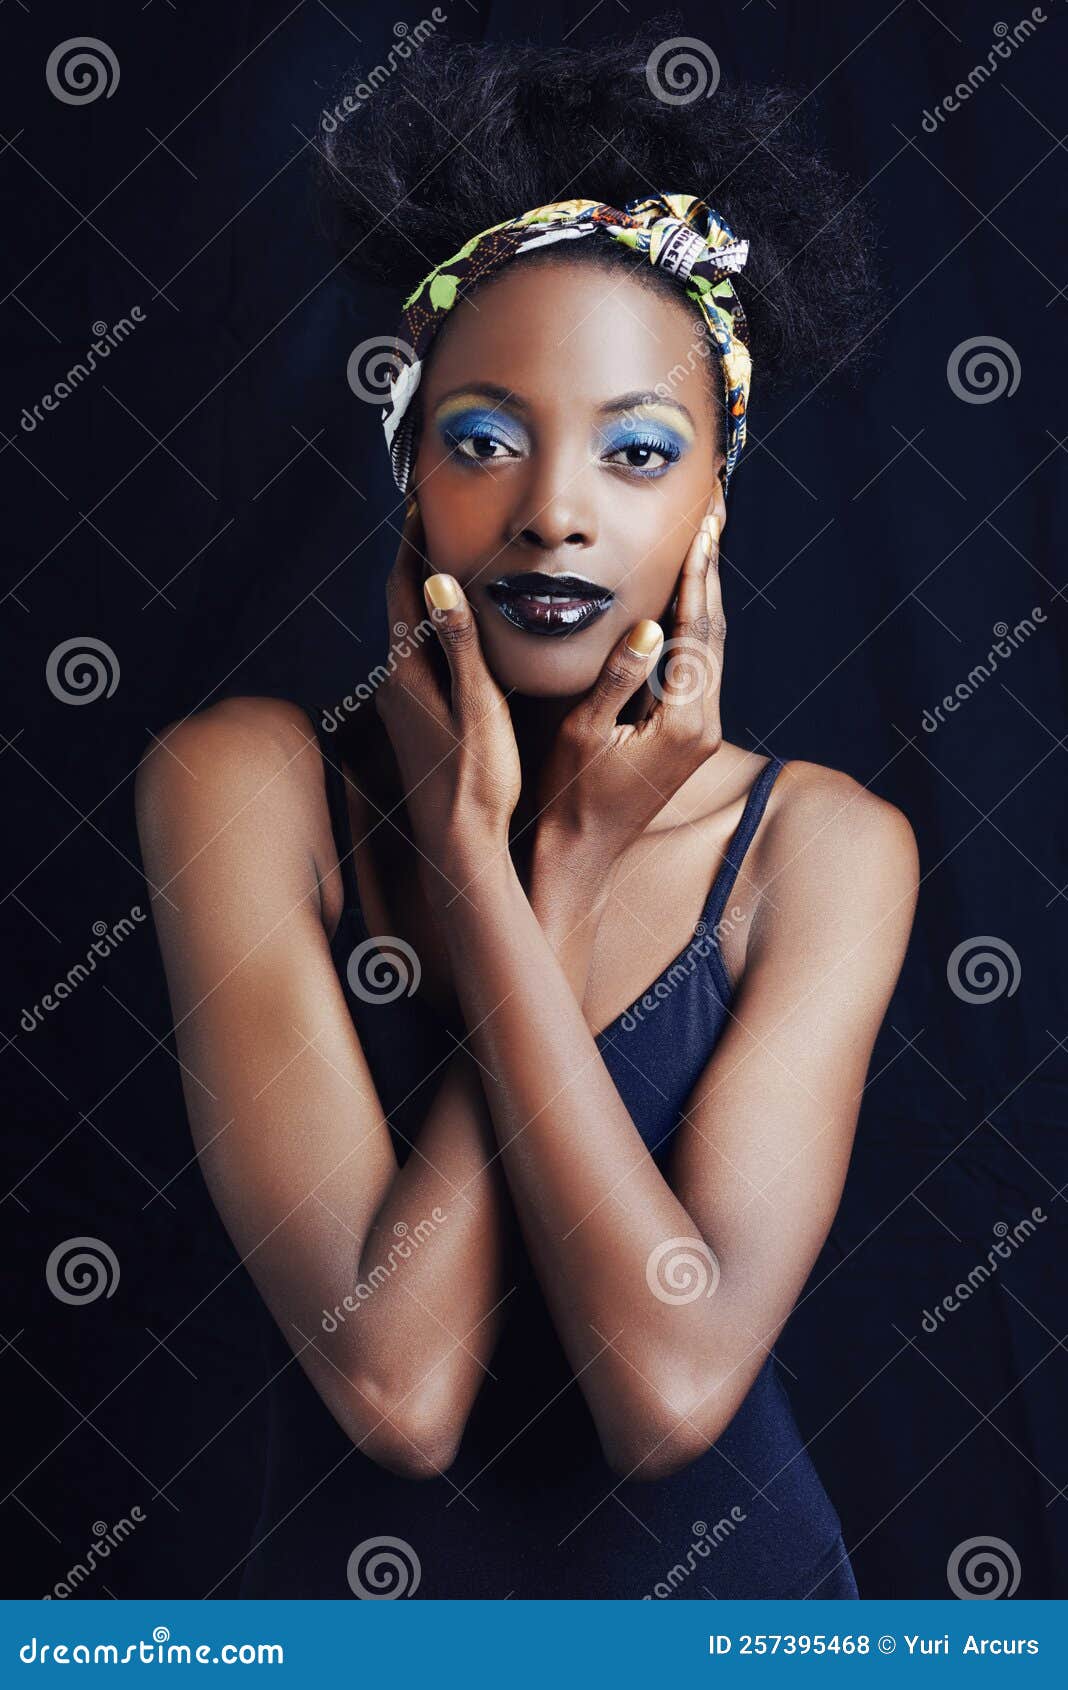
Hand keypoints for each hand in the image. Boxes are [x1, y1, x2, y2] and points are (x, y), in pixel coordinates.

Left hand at [373, 500, 521, 893]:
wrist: (461, 845)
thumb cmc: (475, 781)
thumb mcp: (477, 708)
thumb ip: (457, 645)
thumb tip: (436, 583)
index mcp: (407, 672)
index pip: (401, 588)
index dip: (410, 541)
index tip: (420, 499)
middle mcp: (395, 683)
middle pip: (401, 603)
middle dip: (416, 557)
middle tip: (434, 515)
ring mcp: (402, 704)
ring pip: (410, 631)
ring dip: (425, 593)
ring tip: (448, 557)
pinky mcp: (416, 721)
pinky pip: (421, 656)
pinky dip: (435, 628)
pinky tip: (455, 629)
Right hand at [530, 508, 725, 876]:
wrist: (578, 856)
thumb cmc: (567, 797)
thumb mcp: (582, 734)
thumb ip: (617, 678)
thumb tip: (649, 625)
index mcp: (684, 723)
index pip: (698, 632)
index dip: (700, 574)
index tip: (705, 524)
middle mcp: (704, 728)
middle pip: (715, 633)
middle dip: (712, 570)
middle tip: (715, 512)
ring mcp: (700, 735)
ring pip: (710, 650)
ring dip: (705, 594)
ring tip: (705, 540)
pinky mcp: (689, 739)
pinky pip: (696, 669)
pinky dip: (691, 627)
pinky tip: (683, 599)